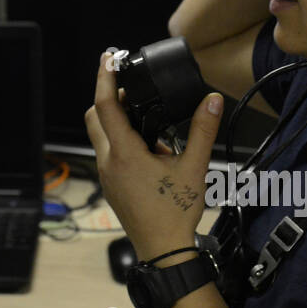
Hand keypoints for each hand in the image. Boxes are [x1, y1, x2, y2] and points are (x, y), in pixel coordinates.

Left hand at [84, 50, 222, 262]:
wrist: (164, 250)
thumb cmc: (175, 213)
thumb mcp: (195, 168)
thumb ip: (203, 131)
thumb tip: (212, 101)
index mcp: (125, 153)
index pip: (106, 105)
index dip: (105, 77)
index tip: (108, 57)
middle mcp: (109, 161)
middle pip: (95, 116)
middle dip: (108, 97)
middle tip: (131, 87)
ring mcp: (107, 175)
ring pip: (100, 135)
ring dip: (117, 121)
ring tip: (150, 122)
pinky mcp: (111, 185)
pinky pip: (108, 153)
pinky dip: (121, 140)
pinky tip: (150, 149)